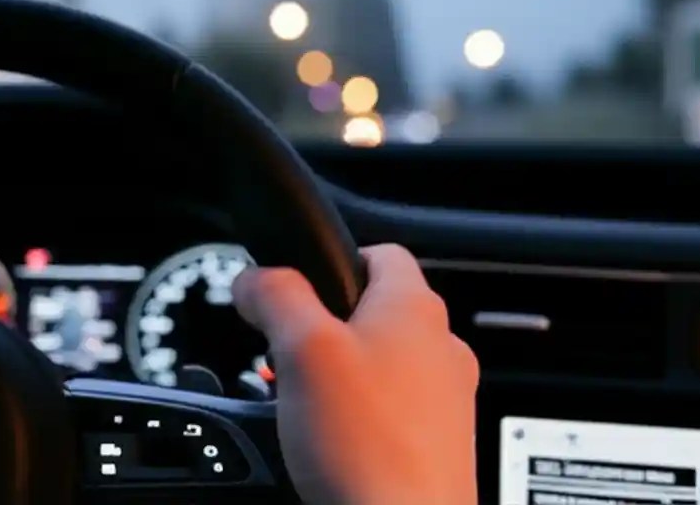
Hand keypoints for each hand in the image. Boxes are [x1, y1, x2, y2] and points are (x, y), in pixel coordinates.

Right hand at [233, 245, 478, 504]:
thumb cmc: (371, 449)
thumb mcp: (301, 350)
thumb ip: (275, 296)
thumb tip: (255, 277)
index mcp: (415, 307)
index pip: (377, 251)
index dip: (328, 261)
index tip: (294, 287)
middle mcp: (440, 347)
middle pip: (370, 313)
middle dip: (322, 331)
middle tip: (288, 357)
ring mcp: (444, 398)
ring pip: (378, 364)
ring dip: (338, 377)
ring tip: (306, 406)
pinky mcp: (436, 442)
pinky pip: (388, 411)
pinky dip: (357, 419)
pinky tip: (330, 443)